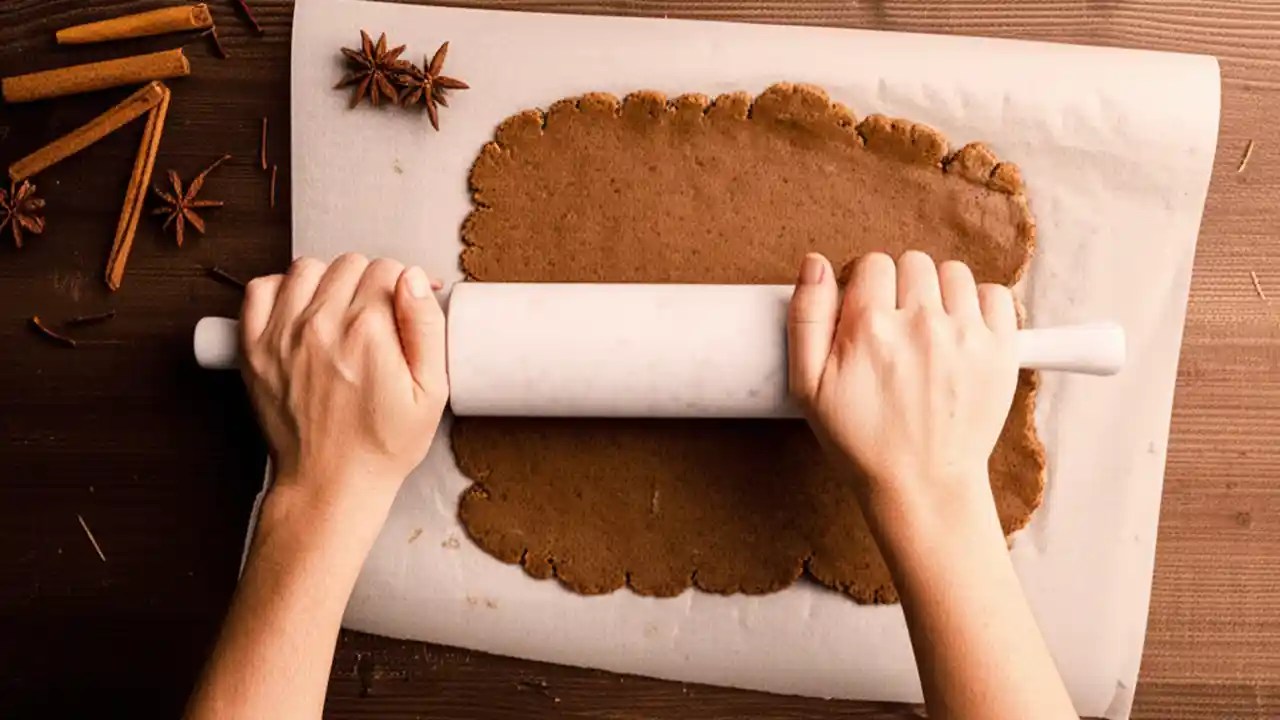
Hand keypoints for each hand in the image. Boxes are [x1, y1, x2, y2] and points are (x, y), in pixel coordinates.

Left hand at [240, 254, 447, 515]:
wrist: (331, 483)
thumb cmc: (383, 444)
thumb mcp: (431, 393)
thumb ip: (426, 328)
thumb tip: (413, 278)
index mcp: (368, 331)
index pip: (388, 269)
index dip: (404, 285)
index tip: (405, 307)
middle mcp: (321, 324)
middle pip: (350, 264)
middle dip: (370, 283)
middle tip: (376, 317)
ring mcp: (282, 334)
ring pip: (308, 268)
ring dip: (328, 282)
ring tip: (340, 313)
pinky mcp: (254, 348)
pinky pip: (260, 289)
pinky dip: (281, 291)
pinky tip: (300, 313)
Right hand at [787, 251, 1017, 523]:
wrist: (921, 486)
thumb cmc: (861, 441)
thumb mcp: (808, 387)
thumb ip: (807, 317)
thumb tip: (815, 263)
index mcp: (870, 327)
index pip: (872, 263)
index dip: (865, 285)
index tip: (867, 314)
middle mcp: (921, 323)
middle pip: (913, 262)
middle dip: (901, 287)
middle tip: (896, 327)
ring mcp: (966, 335)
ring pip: (953, 273)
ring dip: (939, 293)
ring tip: (929, 331)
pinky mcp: (1001, 350)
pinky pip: (996, 294)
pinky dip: (980, 305)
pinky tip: (961, 332)